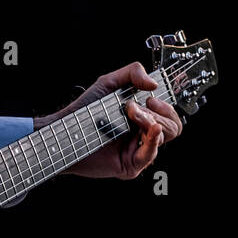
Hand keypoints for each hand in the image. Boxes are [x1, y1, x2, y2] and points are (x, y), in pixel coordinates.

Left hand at [37, 61, 183, 178]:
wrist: (65, 132)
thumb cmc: (84, 111)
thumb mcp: (109, 82)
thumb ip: (133, 73)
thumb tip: (154, 83)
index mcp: (143, 118)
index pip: (170, 114)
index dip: (167, 105)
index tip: (152, 97)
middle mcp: (143, 134)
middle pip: (172, 126)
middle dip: (156, 112)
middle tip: (133, 106)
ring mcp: (139, 150)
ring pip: (163, 137)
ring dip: (149, 121)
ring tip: (129, 115)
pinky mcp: (131, 165)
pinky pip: (151, 154)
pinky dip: (153, 140)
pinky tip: (150, 128)